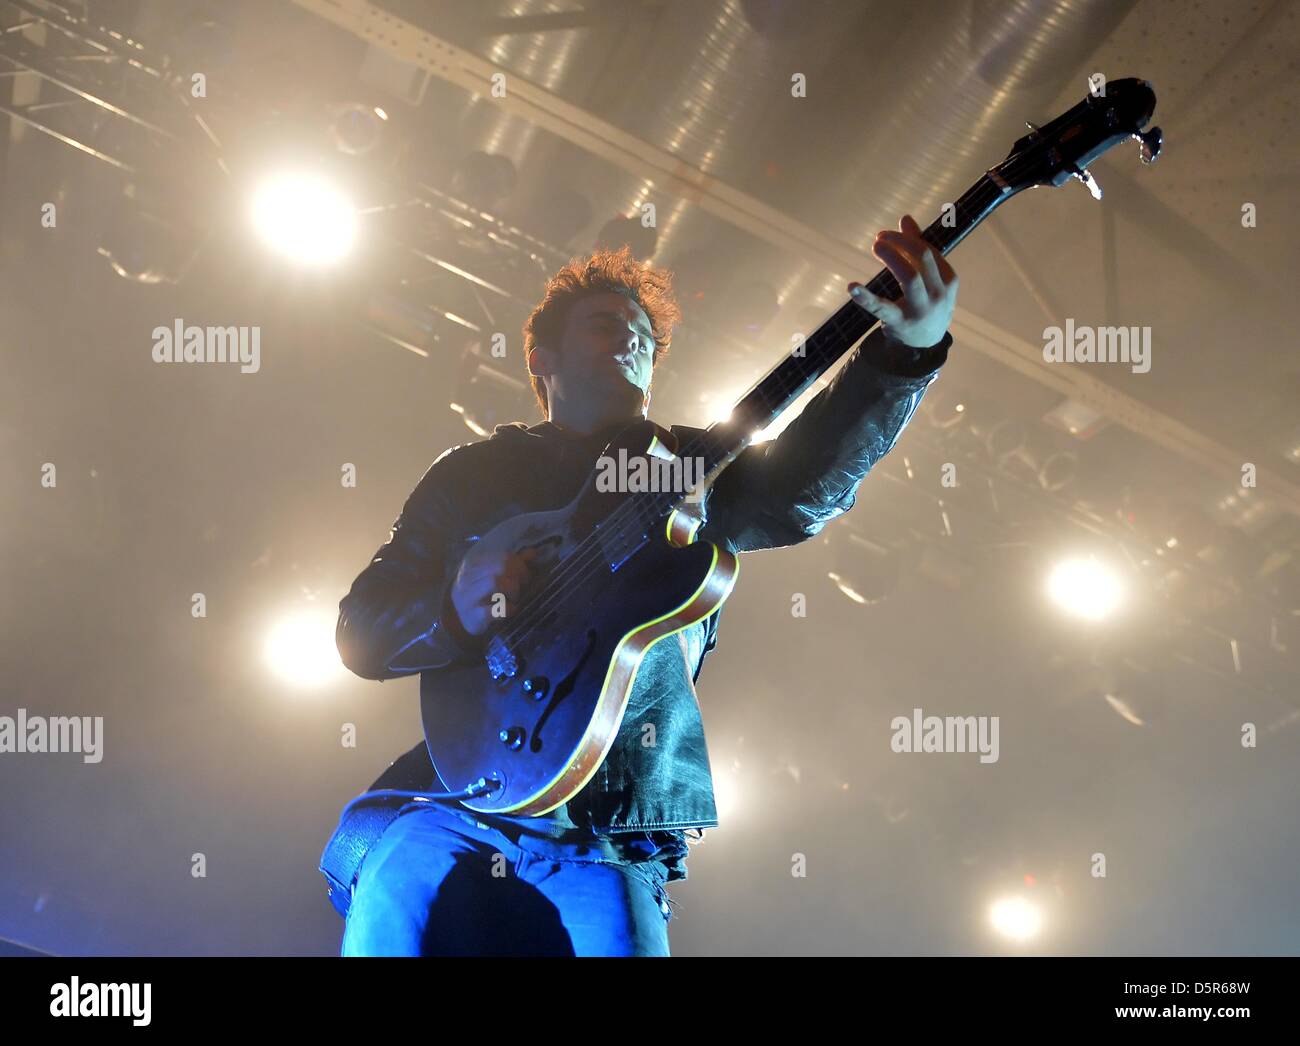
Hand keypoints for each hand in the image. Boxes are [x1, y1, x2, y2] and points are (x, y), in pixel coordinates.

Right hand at [451, 546, 539, 636]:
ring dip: (513, 589)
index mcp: (473, 564)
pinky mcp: (473, 616)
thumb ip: (513, 564)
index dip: (519, 564)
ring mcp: (468, 597)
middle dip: (518, 575)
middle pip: (500, 566)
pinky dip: (508, 608)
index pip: (502, 557)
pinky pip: (495, 608)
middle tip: (523, 586)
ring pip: (495, 581)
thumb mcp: (495, 577)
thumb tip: (532, 553)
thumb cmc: (483, 596)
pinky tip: (512, 610)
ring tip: (515, 597)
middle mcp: (467, 577)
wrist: (466, 622)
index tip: (525, 576)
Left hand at [848, 215, 957, 348]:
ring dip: (892, 256)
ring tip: (876, 246)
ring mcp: (920, 309)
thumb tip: (905, 219)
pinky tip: (852, 287)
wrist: (926, 344)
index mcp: (948, 280)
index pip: (928, 251)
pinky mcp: (899, 323)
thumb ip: (918, 249)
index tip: (888, 234)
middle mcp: (938, 294)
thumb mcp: (930, 279)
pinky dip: (866, 297)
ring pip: (910, 276)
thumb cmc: (927, 304)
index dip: (907, 238)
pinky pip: (882, 307)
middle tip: (879, 239)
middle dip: (900, 243)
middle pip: (921, 258)